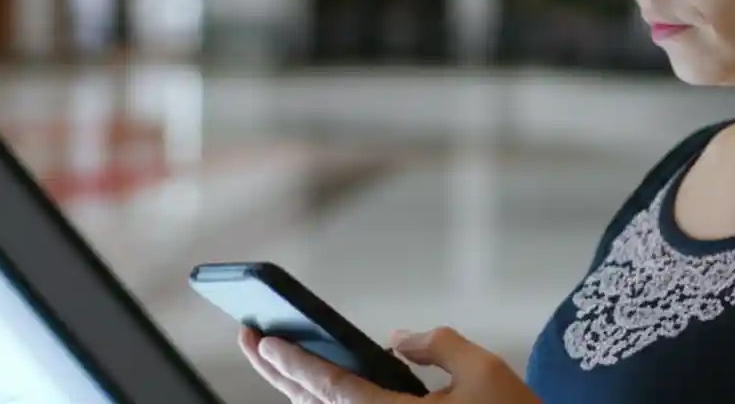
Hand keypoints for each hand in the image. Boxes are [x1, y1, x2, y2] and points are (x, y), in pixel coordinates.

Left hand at [238, 325, 541, 403]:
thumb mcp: (483, 369)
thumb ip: (438, 343)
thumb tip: (396, 340)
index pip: (331, 389)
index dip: (293, 362)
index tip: (263, 340)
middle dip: (278, 371)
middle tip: (250, 337)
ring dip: (295, 387)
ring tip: (273, 356)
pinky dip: (323, 403)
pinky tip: (313, 386)